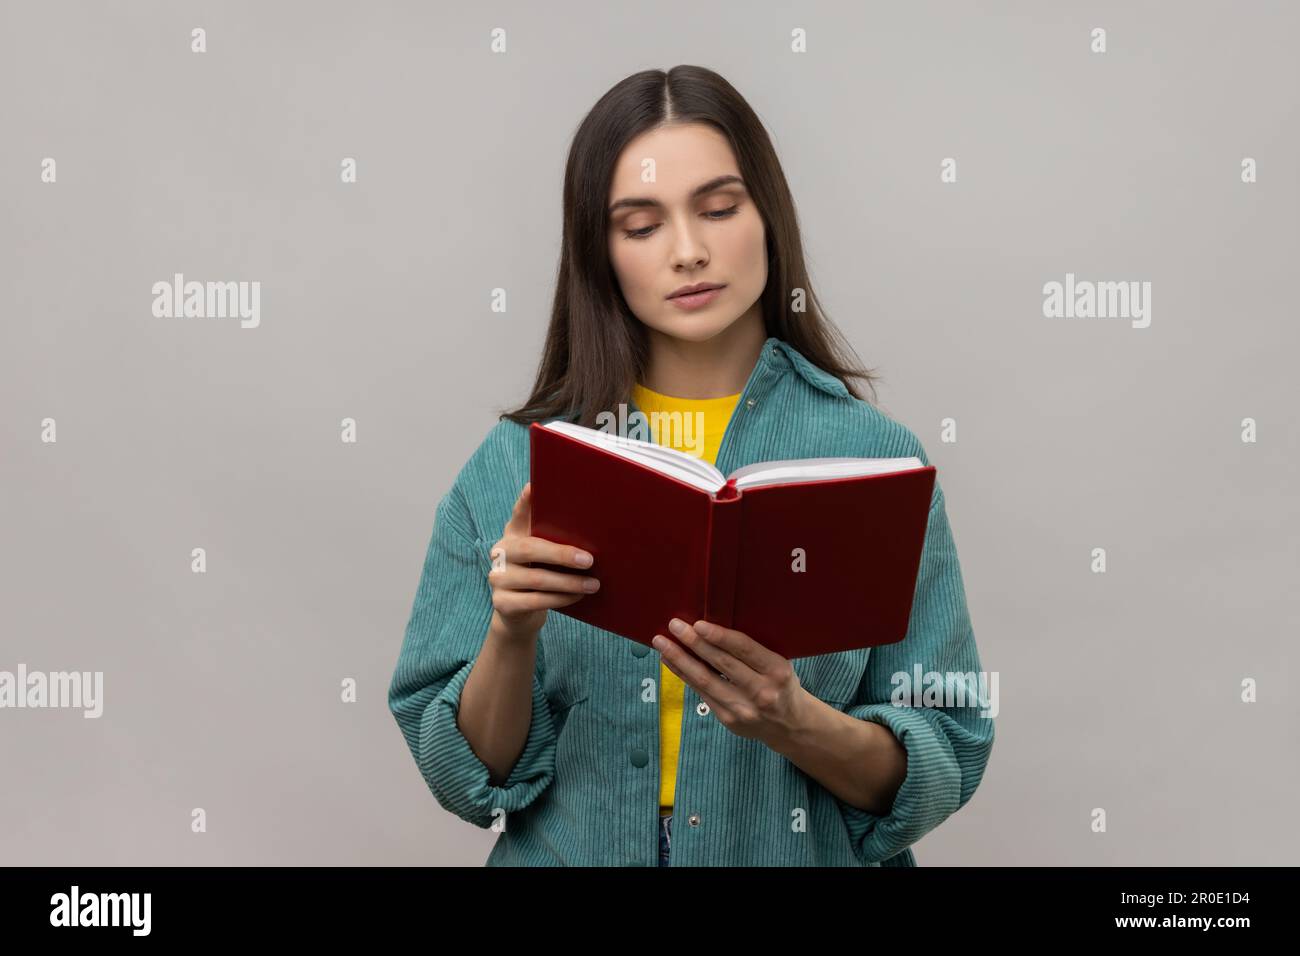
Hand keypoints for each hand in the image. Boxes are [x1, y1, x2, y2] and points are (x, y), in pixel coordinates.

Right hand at [487, 482, 599, 642]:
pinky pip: (536, 601)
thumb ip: (556, 538)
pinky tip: (578, 596)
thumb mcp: (544, 555)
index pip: (519, 513)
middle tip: (589, 560)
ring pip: (537, 579)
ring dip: (569, 582)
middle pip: (531, 549)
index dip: (525, 500)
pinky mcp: (502, 604)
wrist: (519, 614)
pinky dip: (561, 599)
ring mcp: (498, 578)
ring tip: (593, 584)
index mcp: (513, 534)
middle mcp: (500, 553)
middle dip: (562, 554)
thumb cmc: (541, 575)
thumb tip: (594, 527)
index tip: (534, 486)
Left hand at [652, 619, 809, 744]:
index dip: (719, 636)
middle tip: (674, 626)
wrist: (790, 725)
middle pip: (721, 664)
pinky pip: (701, 692)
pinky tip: (670, 661)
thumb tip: (711, 627)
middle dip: (694, 643)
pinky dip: (684, 675)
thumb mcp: (778, 663)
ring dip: (680, 659)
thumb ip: (753, 651)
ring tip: (662, 643)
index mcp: (778, 671)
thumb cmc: (780, 684)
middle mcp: (762, 692)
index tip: (698, 623)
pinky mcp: (729, 720)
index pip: (744, 649)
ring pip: (705, 680)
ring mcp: (743, 709)